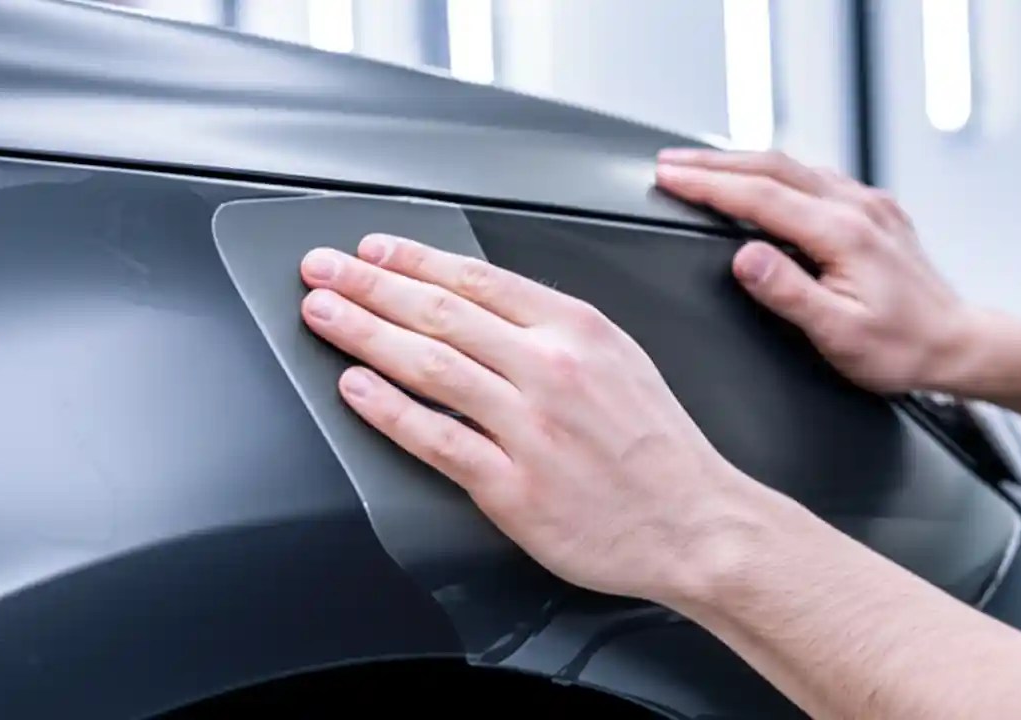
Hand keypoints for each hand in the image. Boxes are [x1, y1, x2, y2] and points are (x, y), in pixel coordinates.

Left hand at [298, 235, 763, 604]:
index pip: (477, 279)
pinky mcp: (512, 486)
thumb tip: (480, 301)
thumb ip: (553, 327)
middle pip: (441, 313)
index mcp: (578, 330)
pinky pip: (437, 439)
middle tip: (324, 268)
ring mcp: (529, 428)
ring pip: (430, 365)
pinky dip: (388, 410)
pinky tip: (355, 387)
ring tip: (324, 313)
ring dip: (366, 333)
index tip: (374, 248)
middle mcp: (551, 370)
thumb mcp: (621, 358)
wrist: (696, 524)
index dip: (415, 258)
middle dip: (371, 284)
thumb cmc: (657, 446)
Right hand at [655, 148, 973, 394]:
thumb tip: (743, 257)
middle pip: (771, 166)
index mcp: (842, 233)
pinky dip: (773, 171)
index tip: (667, 177)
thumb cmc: (900, 348)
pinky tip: (758, 178)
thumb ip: (787, 291)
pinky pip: (814, 175)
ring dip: (739, 162)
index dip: (707, 184)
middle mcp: (857, 207)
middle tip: (667, 163)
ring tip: (699, 166)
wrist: (957, 345)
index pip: (759, 195)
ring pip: (792, 166)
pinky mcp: (872, 210)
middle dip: (712, 162)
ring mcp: (867, 204)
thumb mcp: (837, 332)